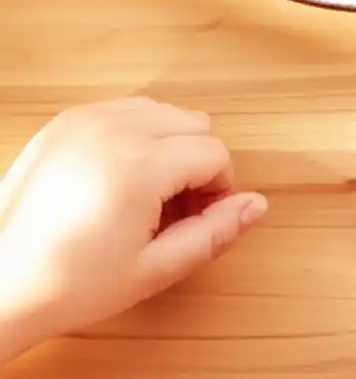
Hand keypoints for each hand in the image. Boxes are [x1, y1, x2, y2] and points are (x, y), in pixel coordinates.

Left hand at [0, 98, 266, 358]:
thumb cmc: (66, 283)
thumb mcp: (156, 268)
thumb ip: (214, 232)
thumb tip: (255, 205)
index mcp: (140, 164)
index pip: (215, 154)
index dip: (220, 190)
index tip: (202, 218)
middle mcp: (113, 130)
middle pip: (194, 123)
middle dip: (198, 163)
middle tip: (178, 209)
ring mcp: (83, 122)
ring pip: (161, 112)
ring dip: (170, 144)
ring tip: (150, 194)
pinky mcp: (61, 124)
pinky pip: (123, 111)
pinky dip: (136, 135)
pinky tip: (122, 178)